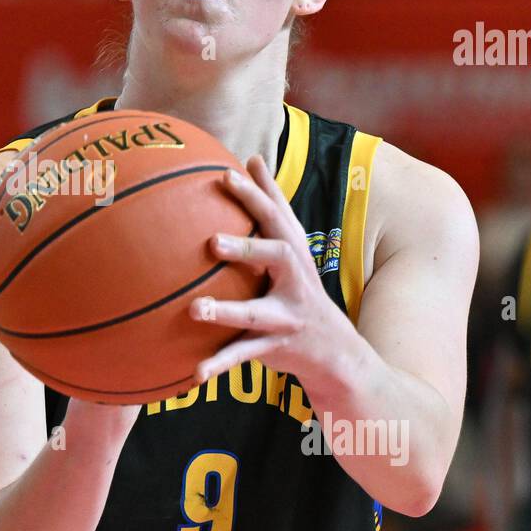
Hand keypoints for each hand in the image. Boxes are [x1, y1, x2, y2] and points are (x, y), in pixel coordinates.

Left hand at [189, 155, 362, 388]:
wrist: (336, 351)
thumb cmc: (300, 285)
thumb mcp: (292, 244)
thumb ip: (273, 204)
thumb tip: (254, 156)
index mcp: (292, 252)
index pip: (275, 217)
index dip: (254, 196)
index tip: (226, 176)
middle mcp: (295, 281)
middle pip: (276, 258)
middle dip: (247, 249)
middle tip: (212, 242)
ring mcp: (287, 315)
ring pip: (256, 313)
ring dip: (227, 311)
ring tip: (196, 309)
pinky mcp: (276, 347)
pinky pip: (244, 356)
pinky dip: (219, 364)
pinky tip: (194, 373)